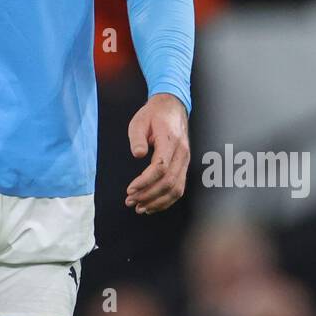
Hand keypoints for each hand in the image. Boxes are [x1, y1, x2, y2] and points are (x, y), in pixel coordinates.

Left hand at [125, 93, 190, 213]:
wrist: (172, 107)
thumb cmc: (153, 114)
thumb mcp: (139, 120)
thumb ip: (137, 137)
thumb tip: (137, 154)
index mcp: (170, 139)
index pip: (161, 166)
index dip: (145, 181)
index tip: (130, 189)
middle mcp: (182, 152)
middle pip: (169, 181)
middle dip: (148, 195)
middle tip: (130, 201)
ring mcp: (185, 160)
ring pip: (176, 188)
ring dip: (157, 201)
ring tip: (139, 208)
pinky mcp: (184, 166)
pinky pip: (179, 188)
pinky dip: (166, 200)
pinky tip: (152, 205)